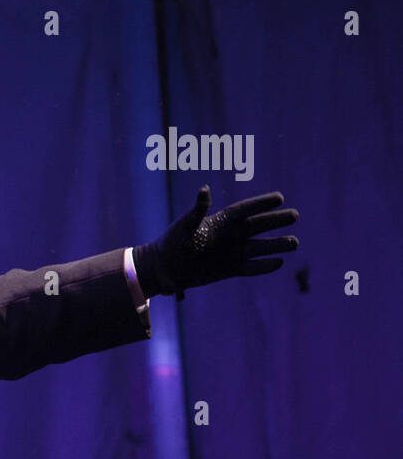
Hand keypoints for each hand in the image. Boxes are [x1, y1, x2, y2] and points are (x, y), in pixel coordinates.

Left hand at [133, 186, 299, 297]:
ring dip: (277, 245)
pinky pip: (252, 267)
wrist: (164, 267)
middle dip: (276, 221)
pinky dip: (264, 266)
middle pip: (257, 226)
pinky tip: (279, 262)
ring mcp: (232, 252)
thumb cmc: (172, 243)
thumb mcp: (185, 226)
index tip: (279, 197)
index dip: (261, 203)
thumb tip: (205, 189)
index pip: (244, 210)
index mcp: (219, 221)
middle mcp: (230, 235)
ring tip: (294, 243)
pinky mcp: (231, 269)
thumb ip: (198, 210)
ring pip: (259, 247)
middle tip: (294, 215)